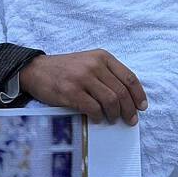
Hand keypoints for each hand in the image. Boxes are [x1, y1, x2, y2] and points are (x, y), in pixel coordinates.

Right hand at [18, 50, 146, 123]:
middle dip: (129, 109)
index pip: (129, 77)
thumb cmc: (64, 69)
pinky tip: (96, 119)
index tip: (142, 107)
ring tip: (112, 120)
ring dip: (114, 114)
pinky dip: (98, 117)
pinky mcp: (71, 91)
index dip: (138, 95)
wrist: (35, 70)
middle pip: (121, 92)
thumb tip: (127, 97)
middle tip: (130, 120)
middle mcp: (94, 65)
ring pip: (110, 101)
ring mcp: (82, 78)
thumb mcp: (88, 62)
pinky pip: (93, 108)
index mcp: (102, 57)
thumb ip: (106, 73)